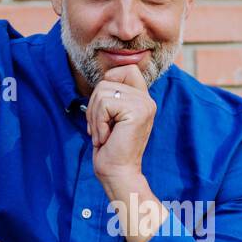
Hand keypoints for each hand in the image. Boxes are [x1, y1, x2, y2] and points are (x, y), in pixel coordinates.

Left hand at [87, 62, 155, 183]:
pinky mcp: (137, 111)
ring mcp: (144, 104)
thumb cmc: (110, 148)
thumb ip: (112, 96)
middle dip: (94, 104)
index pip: (128, 69)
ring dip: (95, 116)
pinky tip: (107, 137)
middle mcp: (147, 99)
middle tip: (100, 128)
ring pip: (103, 92)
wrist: (117, 172)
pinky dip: (98, 123)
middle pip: (108, 80)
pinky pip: (104, 104)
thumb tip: (103, 78)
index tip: (105, 107)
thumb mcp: (110, 117)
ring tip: (104, 134)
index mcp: (142, 99)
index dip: (110, 79)